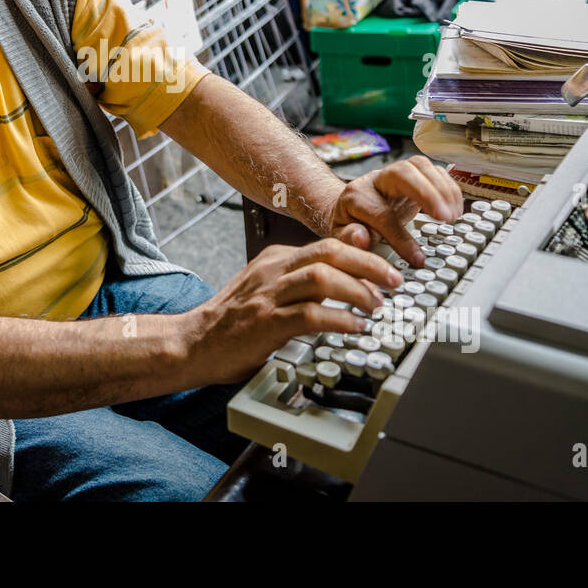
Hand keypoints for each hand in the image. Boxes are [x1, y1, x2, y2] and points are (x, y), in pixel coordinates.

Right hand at [183, 239, 403, 384]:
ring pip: (321, 278)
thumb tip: (344, 269)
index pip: (327, 245)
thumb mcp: (267, 287)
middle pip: (328, 253)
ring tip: (377, 306)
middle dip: (368, 265)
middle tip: (394, 280)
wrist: (193, 343)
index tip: (386, 266)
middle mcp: (272, 271)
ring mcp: (268, 296)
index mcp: (275, 260)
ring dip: (357, 291)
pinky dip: (338, 320)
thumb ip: (302, 276)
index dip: (362, 254)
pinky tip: (354, 328)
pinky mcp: (265, 324)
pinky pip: (310, 316)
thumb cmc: (233, 320)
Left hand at [326, 156, 463, 268]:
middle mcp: (376, 179)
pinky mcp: (413, 175)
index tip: (416, 258)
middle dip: (427, 193)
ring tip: (453, 215)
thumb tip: (361, 237)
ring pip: (419, 166)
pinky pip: (432, 171)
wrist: (349, 206)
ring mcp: (395, 174)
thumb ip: (349, 237)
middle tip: (445, 217)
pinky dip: (448, 187)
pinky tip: (455, 207)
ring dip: (442, 188)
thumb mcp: (340, 236)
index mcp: (355, 196)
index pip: (381, 214)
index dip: (400, 237)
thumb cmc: (348, 224)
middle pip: (402, 173)